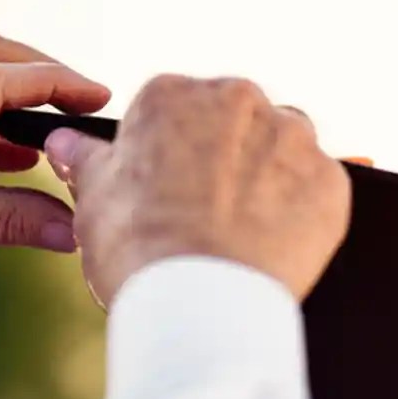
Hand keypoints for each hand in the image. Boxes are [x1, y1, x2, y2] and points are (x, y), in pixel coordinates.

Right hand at [44, 75, 351, 306]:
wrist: (202, 303)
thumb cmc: (140, 251)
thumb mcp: (93, 201)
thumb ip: (86, 161)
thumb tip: (67, 143)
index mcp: (173, 95)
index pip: (179, 113)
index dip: (176, 156)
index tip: (176, 189)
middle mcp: (238, 101)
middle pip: (238, 123)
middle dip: (228, 159)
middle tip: (210, 213)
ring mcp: (292, 139)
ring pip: (285, 148)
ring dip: (272, 177)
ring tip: (248, 229)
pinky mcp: (331, 181)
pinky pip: (322, 187)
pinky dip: (306, 211)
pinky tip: (279, 242)